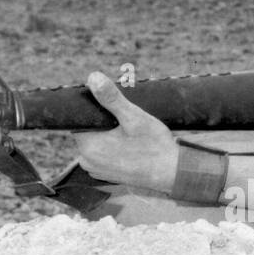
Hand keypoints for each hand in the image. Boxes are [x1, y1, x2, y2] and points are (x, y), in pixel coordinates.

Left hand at [73, 73, 179, 193]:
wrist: (173, 172)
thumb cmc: (155, 146)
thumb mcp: (134, 117)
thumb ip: (111, 98)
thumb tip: (93, 78)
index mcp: (89, 147)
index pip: (81, 118)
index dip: (97, 110)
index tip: (116, 111)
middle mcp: (87, 161)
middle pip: (89, 130)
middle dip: (105, 123)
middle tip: (128, 124)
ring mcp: (96, 170)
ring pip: (97, 142)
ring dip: (110, 135)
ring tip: (131, 136)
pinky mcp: (106, 175)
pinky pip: (104, 155)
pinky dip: (114, 148)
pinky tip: (130, 147)